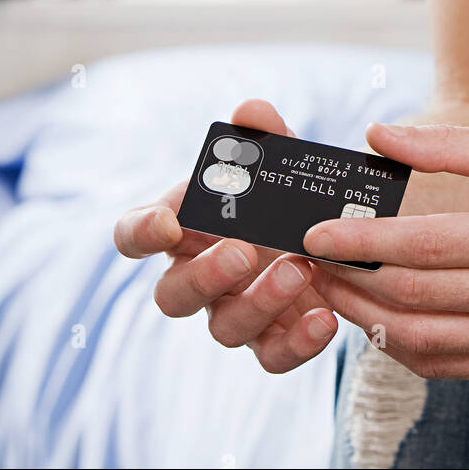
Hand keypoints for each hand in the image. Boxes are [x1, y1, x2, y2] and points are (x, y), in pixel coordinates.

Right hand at [113, 99, 337, 372]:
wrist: (333, 232)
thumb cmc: (284, 192)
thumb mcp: (280, 160)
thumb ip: (264, 136)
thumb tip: (250, 113)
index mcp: (184, 228)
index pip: (135, 236)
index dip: (140, 232)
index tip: (165, 221)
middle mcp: (197, 276)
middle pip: (173, 295)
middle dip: (204, 276)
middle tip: (243, 251)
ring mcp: (232, 312)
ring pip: (225, 328)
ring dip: (260, 302)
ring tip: (299, 270)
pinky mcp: (273, 340)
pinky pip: (274, 356)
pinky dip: (298, 344)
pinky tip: (325, 319)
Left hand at [303, 121, 468, 378]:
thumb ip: (446, 146)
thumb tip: (379, 137)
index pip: (423, 247)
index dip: (362, 241)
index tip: (316, 233)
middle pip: (414, 297)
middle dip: (350, 280)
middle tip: (310, 261)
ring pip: (423, 339)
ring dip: (365, 317)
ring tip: (331, 288)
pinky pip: (447, 363)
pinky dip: (402, 344)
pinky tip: (377, 318)